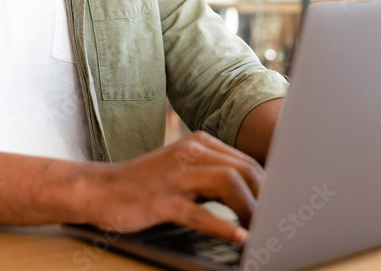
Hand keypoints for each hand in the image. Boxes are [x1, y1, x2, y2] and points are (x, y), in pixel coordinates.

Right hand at [79, 131, 262, 242]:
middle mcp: (190, 153)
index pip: (246, 161)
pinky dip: (224, 227)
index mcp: (199, 144)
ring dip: (250, 209)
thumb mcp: (183, 170)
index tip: (281, 204)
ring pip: (229, 185)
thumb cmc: (145, 184)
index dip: (268, 184)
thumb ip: (214, 175)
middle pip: (244, 170)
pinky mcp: (164, 200)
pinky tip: (238, 238)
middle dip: (265, 197)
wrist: (100, 189)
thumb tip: (254, 194)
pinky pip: (201, 213)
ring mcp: (177, 176)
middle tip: (275, 220)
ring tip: (260, 229)